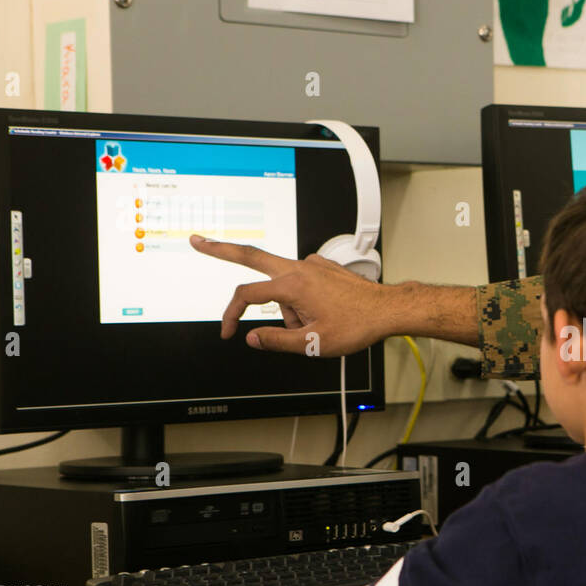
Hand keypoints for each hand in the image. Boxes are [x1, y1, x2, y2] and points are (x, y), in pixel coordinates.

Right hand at [189, 235, 394, 355]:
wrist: (387, 310)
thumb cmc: (357, 324)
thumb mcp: (313, 343)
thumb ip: (277, 341)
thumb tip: (252, 338)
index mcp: (292, 285)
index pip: (247, 295)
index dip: (231, 314)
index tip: (228, 332)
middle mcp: (299, 268)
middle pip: (251, 256)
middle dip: (222, 250)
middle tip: (199, 241)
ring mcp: (312, 265)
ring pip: (283, 285)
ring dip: (288, 308)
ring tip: (317, 326)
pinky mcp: (322, 268)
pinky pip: (301, 284)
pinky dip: (302, 301)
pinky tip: (323, 313)